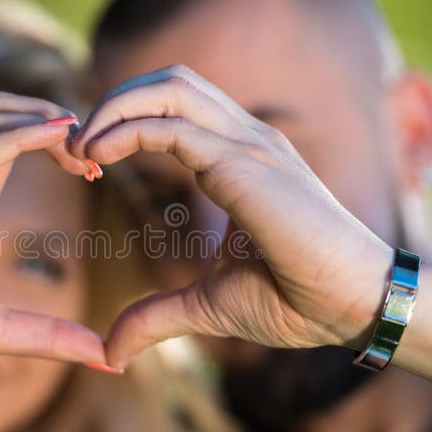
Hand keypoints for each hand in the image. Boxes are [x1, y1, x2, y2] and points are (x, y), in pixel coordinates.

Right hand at [0, 91, 105, 381]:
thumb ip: (51, 339)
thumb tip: (107, 359)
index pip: (15, 142)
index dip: (59, 143)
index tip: (95, 172)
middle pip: (4, 112)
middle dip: (55, 117)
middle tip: (95, 153)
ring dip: (42, 117)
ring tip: (83, 141)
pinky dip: (21, 135)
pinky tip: (59, 137)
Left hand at [70, 65, 394, 367]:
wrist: (356, 307)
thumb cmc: (296, 301)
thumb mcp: (207, 307)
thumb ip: (156, 317)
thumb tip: (112, 350)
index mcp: (241, 159)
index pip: (176, 108)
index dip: (125, 122)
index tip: (88, 160)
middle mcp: (246, 139)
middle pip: (170, 81)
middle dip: (115, 100)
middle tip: (75, 144)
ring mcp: (250, 146)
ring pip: (171, 88)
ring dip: (115, 107)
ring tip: (81, 147)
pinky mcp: (246, 166)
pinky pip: (173, 128)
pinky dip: (126, 131)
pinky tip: (97, 158)